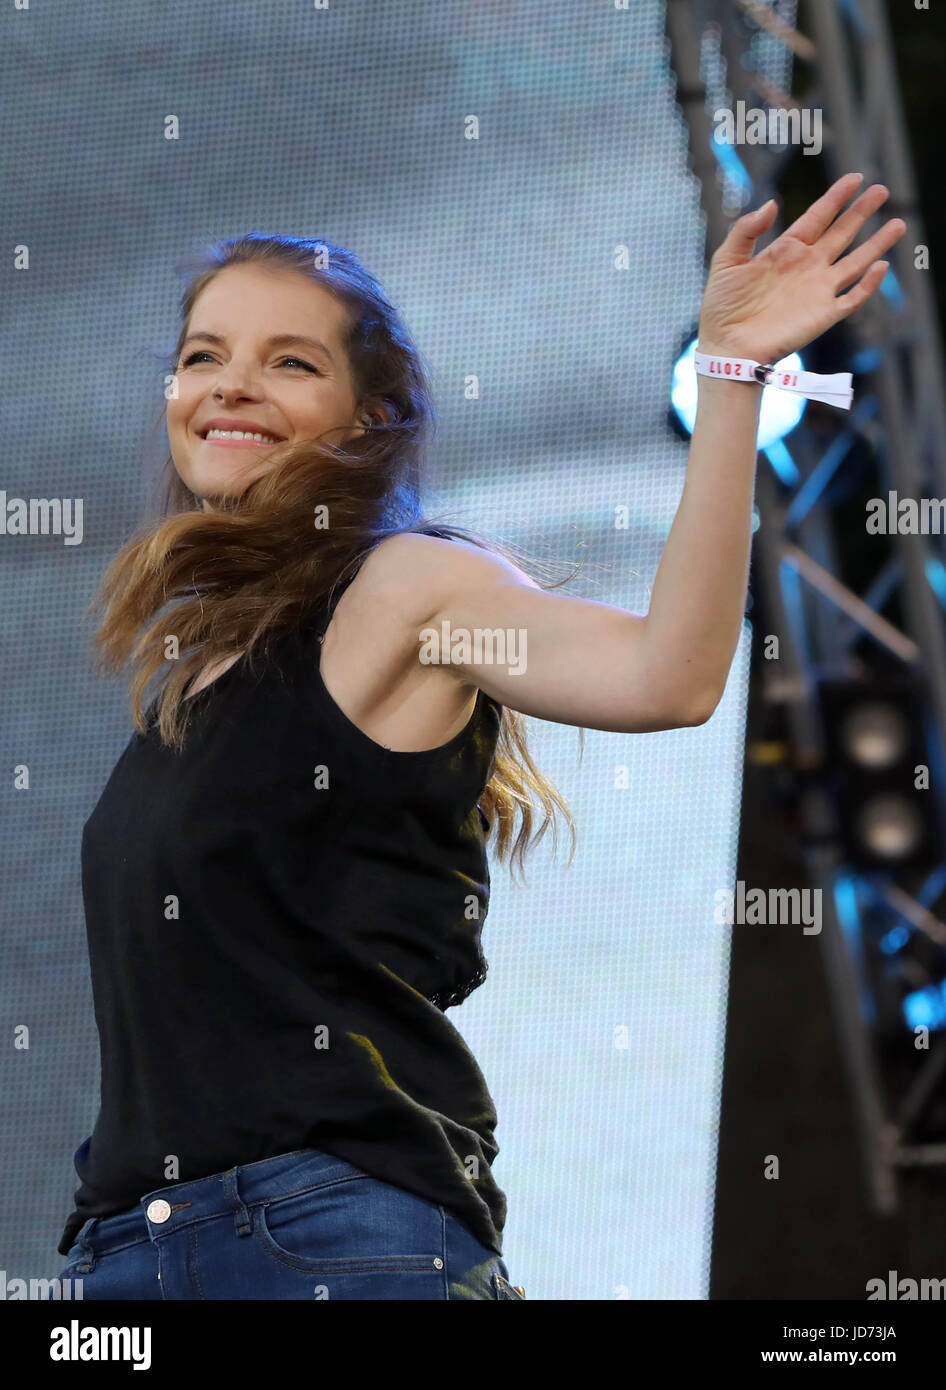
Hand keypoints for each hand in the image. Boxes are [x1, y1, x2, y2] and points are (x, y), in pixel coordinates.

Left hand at [697, 173, 906, 364]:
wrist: (726, 347)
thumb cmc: (721, 307)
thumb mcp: (726, 261)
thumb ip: (745, 230)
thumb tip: (772, 204)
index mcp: (785, 250)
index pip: (818, 217)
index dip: (836, 198)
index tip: (855, 178)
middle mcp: (807, 266)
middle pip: (842, 233)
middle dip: (862, 212)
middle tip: (882, 190)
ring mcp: (818, 290)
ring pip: (855, 262)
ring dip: (877, 244)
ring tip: (898, 223)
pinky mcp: (823, 315)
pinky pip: (853, 298)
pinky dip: (868, 285)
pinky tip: (881, 267)